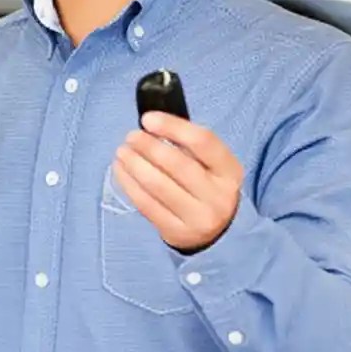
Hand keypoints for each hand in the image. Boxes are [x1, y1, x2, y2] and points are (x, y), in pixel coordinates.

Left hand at [111, 111, 242, 252]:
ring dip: (134, 164)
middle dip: (149, 146)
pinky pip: (146, 204)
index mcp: (229, 171)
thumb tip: (150, 124)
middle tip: (131, 136)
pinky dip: (128, 183)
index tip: (148, 119)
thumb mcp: (209, 165)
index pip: (203, 142)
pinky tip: (120, 170)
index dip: (173, 126)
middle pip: (178, 164)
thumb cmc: (205, 185)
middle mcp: (218, 196)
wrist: (214, 232)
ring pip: (158, 185)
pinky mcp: (176, 232)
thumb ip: (187, 145)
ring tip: (122, 151)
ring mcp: (198, 217)